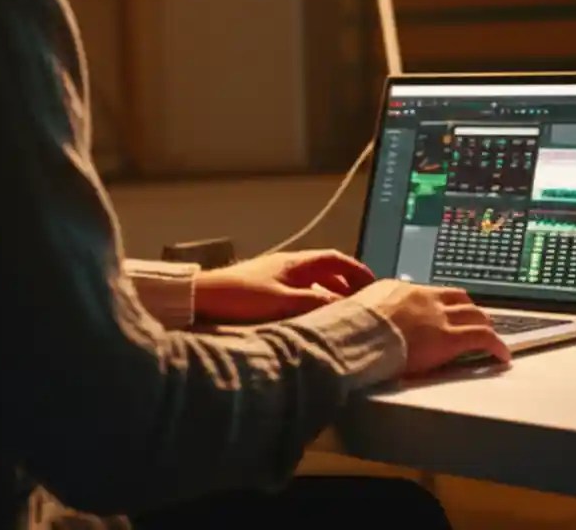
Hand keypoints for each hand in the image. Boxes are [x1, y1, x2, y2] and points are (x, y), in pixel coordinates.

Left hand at [193, 250, 375, 324]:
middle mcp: (288, 265)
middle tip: (359, 300)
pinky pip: (298, 289)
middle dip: (346, 282)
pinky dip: (311, 298)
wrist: (202, 297)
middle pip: (326, 269)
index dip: (356, 270)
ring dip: (328, 291)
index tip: (373, 284)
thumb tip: (343, 304)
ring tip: (338, 310)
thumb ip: (314, 302)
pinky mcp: (263, 287)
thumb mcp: (283, 302)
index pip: (336, 259)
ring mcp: (275, 275)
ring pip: (312, 280)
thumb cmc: (241, 296)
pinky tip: (309, 315)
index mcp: (296, 263)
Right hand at [354, 280, 510, 374]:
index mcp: (399, 290)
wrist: (352, 337)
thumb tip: (355, 323)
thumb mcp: (353, 311)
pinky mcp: (448, 339)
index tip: (447, 310)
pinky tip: (502, 355)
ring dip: (485, 326)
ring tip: (491, 337)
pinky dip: (496, 345)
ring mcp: (438, 317)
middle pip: (459, 299)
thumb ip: (365, 315)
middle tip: (477, 322)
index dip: (444, 303)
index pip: (430, 293)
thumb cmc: (345, 330)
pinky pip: (483, 338)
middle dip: (470, 311)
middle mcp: (424, 298)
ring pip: (475, 315)